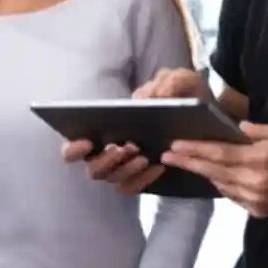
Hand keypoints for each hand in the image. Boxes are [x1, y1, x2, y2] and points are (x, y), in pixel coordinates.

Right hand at [59, 67, 211, 194]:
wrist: (195, 112)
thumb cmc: (177, 95)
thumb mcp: (177, 81)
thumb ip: (169, 81)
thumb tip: (158, 96)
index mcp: (96, 132)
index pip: (72, 150)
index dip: (73, 149)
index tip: (87, 142)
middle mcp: (104, 154)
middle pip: (94, 169)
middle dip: (107, 160)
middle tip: (125, 147)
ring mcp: (121, 169)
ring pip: (114, 179)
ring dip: (127, 169)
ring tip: (144, 156)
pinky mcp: (138, 179)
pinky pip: (135, 187)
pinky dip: (145, 179)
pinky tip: (159, 165)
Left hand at [162, 121, 267, 217]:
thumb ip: (255, 130)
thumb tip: (234, 128)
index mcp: (260, 158)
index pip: (219, 154)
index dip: (195, 150)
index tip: (175, 146)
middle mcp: (254, 180)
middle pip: (213, 171)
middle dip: (188, 162)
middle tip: (167, 155)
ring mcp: (255, 198)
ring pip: (220, 184)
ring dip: (203, 174)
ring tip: (185, 163)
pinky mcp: (257, 210)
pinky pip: (232, 196)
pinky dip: (222, 185)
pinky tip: (214, 176)